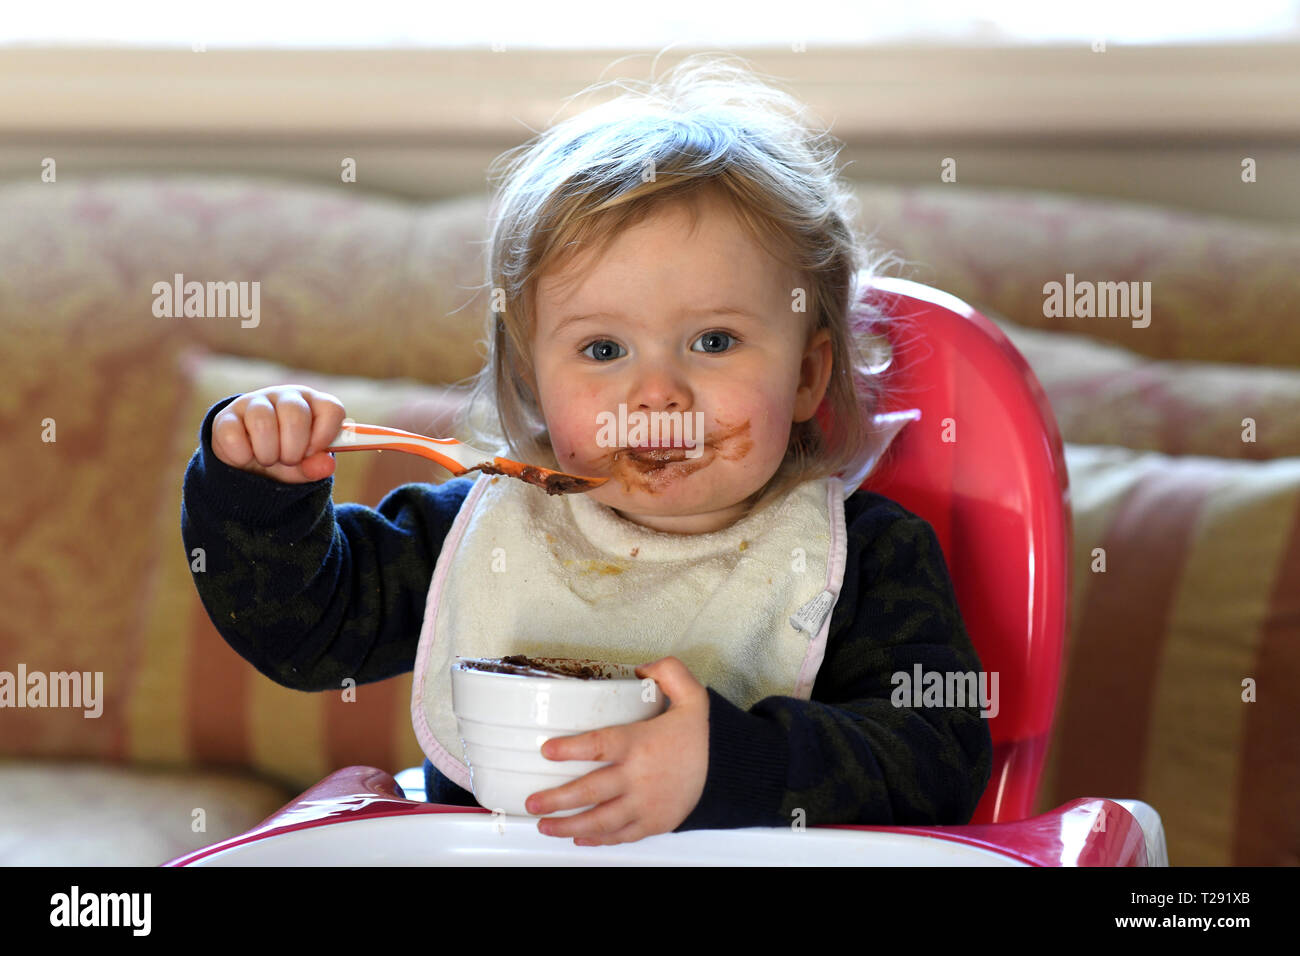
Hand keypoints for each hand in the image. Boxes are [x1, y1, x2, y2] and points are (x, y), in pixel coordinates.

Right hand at [211, 385, 346, 483]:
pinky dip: (241, 456)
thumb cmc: (284, 456)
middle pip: (295, 416)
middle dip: (293, 449)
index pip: (332, 409)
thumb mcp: (304, 466)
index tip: (312, 452)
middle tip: (288, 460)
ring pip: (262, 423)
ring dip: (267, 453)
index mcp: (312, 403)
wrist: (247, 461)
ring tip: (267, 459)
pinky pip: (232, 435)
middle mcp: (285, 396)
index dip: (325, 436)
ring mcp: (254, 402)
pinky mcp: (226, 416)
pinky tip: (245, 457)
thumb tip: (326, 465)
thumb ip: (316, 467)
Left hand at [526, 656, 709, 845]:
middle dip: (557, 799)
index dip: (571, 748)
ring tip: (544, 825)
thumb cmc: (700, 735)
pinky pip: (620, 835)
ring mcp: (645, 805)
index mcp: (641, 744)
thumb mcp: (691, 694)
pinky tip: (578, 839)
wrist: (728, 770)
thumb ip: (668, 671)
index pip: (599, 745)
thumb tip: (640, 668)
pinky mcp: (653, 823)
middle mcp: (639, 778)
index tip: (547, 750)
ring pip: (600, 821)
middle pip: (591, 791)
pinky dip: (597, 839)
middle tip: (532, 801)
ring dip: (568, 826)